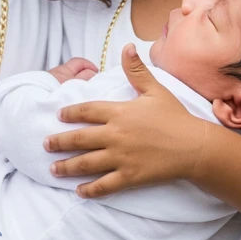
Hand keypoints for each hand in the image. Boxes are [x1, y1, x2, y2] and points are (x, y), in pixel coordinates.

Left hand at [44, 44, 208, 197]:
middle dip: (59, 142)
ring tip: (53, 169)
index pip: (86, 110)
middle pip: (78, 139)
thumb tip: (126, 47)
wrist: (194, 146)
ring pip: (85, 163)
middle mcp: (115, 135)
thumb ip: (137, 71)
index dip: (69, 113)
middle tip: (45, 144)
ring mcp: (121, 157)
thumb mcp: (156, 90)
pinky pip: (104, 185)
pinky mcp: (130, 176)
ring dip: (66, 167)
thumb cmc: (175, 117)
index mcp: (119, 112)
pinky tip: (79, 192)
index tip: (58, 115)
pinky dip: (89, 190)